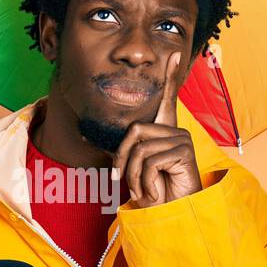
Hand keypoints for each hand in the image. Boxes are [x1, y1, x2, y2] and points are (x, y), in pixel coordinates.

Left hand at [111, 51, 201, 207]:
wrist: (170, 213)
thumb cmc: (153, 190)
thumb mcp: (131, 166)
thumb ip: (117, 149)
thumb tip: (82, 134)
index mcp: (164, 131)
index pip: (166, 98)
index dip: (168, 76)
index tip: (171, 53)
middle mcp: (175, 131)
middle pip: (133, 130)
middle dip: (122, 159)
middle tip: (123, 180)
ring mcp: (182, 140)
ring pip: (139, 148)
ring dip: (132, 175)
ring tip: (142, 190)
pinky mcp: (184, 152)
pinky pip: (150, 160)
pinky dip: (144, 181)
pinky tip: (153, 192)